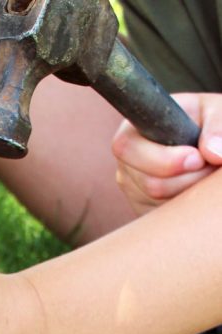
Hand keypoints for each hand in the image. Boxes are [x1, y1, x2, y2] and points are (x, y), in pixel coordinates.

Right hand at [112, 93, 221, 216]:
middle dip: (186, 178)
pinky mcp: (143, 209)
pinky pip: (163, 216)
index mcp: (132, 132)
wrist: (204, 142)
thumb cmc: (206, 121)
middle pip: (150, 183)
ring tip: (202, 172)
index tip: (197, 158)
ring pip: (159, 202)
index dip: (164, 159)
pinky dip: (184, 204)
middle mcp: (126, 163)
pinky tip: (193, 185)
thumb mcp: (215, 112)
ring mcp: (132, 189)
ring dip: (189, 190)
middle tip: (207, 165)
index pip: (127, 148)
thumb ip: (217, 126)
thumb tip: (213, 153)